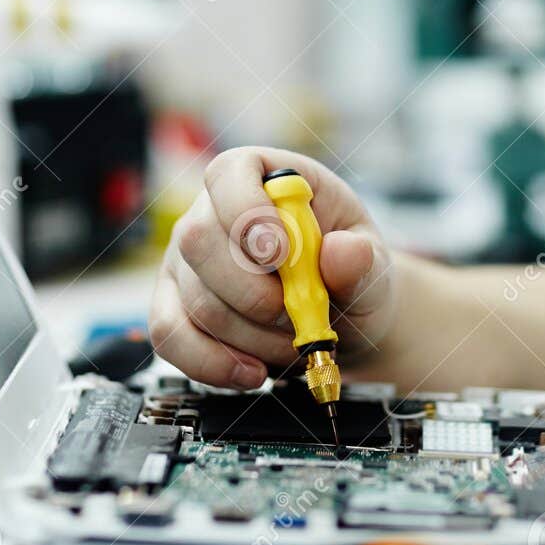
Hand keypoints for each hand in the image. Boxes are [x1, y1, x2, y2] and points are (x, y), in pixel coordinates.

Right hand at [148, 147, 397, 388]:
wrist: (341, 321)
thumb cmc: (349, 275)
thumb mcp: (372, 262)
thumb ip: (362, 259)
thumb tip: (344, 252)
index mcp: (263, 178)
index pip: (229, 173)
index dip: (246, 209)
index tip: (282, 253)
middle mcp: (211, 213)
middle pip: (198, 240)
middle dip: (254, 292)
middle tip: (298, 315)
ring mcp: (185, 262)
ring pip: (195, 299)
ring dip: (252, 335)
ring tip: (294, 341)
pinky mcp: (173, 306)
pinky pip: (171, 337)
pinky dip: (214, 364)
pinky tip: (254, 371)